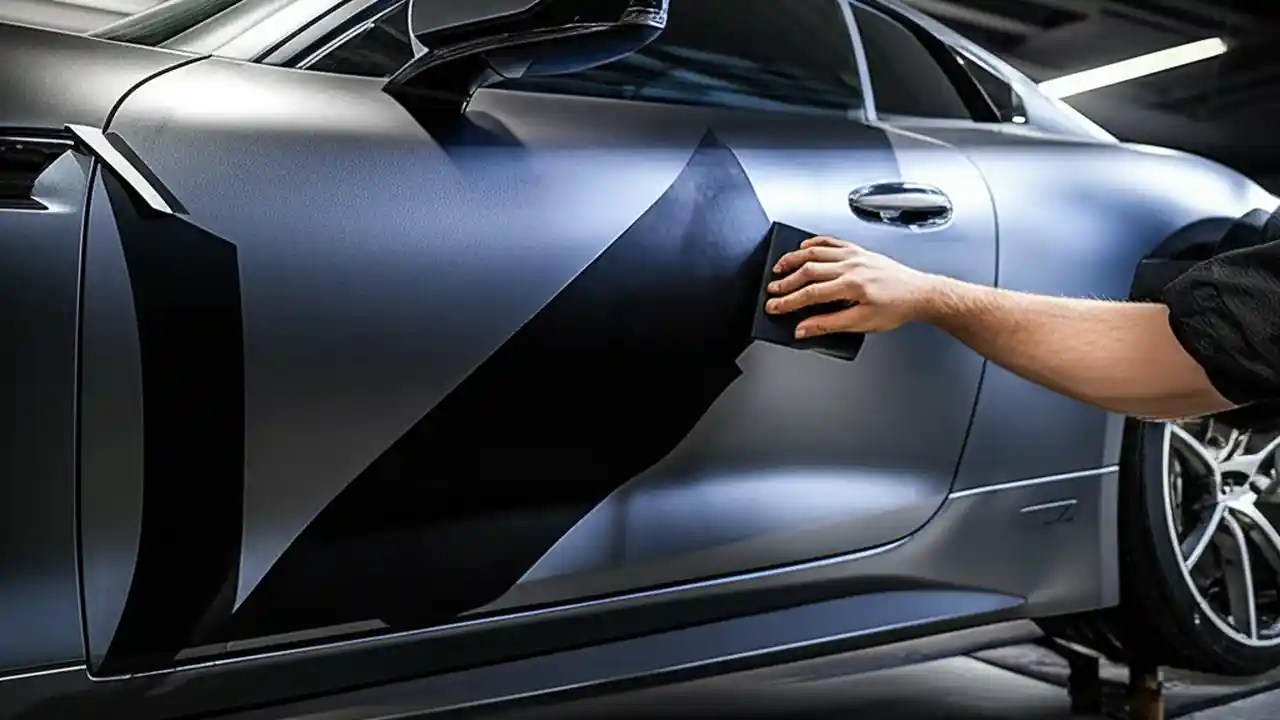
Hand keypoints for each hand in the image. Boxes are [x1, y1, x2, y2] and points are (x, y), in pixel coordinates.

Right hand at [765, 236, 943, 337]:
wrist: (919, 293)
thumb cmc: (896, 308)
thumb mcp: (862, 324)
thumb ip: (829, 325)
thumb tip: (804, 328)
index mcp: (852, 286)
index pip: (811, 293)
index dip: (789, 301)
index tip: (775, 307)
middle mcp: (851, 266)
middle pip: (809, 271)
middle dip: (786, 282)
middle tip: (772, 291)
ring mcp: (854, 255)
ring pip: (816, 252)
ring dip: (794, 259)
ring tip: (779, 267)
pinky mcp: (858, 250)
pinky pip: (832, 241)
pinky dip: (815, 243)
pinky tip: (804, 248)